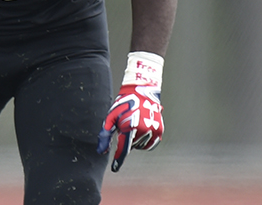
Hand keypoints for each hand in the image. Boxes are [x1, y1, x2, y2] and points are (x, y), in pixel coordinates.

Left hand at [97, 52, 163, 171]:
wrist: (142, 92)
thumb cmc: (123, 104)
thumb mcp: (111, 117)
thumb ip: (105, 135)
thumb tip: (101, 151)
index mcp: (129, 127)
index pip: (123, 149)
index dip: (118, 159)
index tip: (115, 168)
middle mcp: (142, 130)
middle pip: (131, 146)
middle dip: (127, 139)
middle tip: (126, 125)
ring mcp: (153, 131)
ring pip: (141, 146)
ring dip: (136, 140)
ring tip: (134, 124)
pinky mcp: (159, 131)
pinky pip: (150, 144)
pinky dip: (145, 140)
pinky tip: (142, 130)